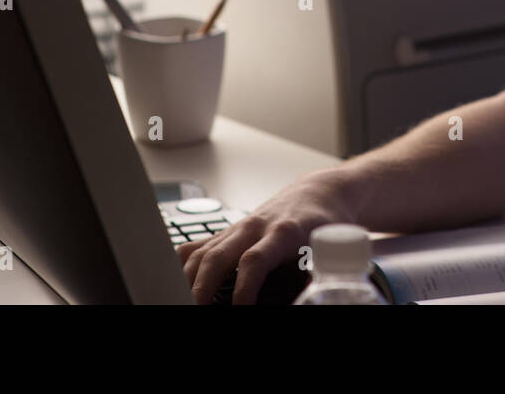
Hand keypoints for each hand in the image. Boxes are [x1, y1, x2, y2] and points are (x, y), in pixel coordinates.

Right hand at [177, 170, 353, 304]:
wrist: (319, 194)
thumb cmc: (324, 223)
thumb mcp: (327, 251)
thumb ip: (314, 278)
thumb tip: (304, 300)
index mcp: (283, 232)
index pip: (255, 260)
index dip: (245, 288)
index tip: (241, 309)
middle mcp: (255, 226)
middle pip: (217, 256)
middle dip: (202, 287)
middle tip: (195, 309)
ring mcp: (238, 227)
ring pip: (201, 250)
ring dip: (187, 279)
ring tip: (182, 301)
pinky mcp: (229, 231)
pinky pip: (197, 244)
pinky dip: (182, 263)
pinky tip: (177, 281)